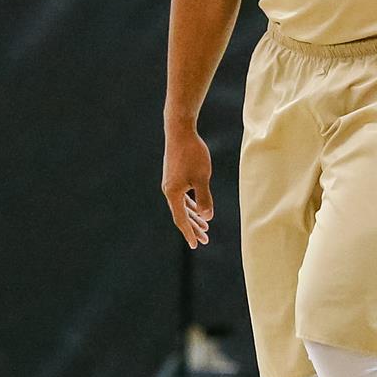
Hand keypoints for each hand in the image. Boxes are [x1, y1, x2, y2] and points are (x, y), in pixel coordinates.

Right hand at [161, 129, 215, 248]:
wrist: (180, 132)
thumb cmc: (192, 154)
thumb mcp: (202, 177)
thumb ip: (204, 198)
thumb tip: (207, 217)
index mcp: (173, 193)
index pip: (181, 219)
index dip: (189, 233)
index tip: (196, 244)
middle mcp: (169, 190)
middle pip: (181, 215)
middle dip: (193, 228)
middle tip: (204, 240)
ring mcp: (171, 183)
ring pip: (182, 206)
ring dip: (193, 216)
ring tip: (205, 227)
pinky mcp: (174, 176)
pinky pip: (182, 196)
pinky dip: (190, 204)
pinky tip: (198, 208)